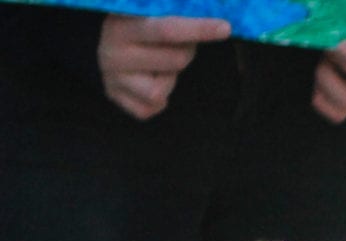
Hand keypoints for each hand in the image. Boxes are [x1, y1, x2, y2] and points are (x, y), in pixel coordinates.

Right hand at [97, 14, 228, 121]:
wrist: (108, 51)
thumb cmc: (139, 29)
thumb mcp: (150, 15)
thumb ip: (175, 16)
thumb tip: (216, 20)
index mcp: (121, 25)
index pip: (167, 30)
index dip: (198, 29)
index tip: (225, 28)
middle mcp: (112, 52)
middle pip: (176, 61)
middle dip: (186, 52)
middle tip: (178, 44)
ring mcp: (112, 78)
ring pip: (160, 91)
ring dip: (168, 79)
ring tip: (157, 65)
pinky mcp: (116, 98)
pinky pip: (151, 108)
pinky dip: (159, 100)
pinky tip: (150, 81)